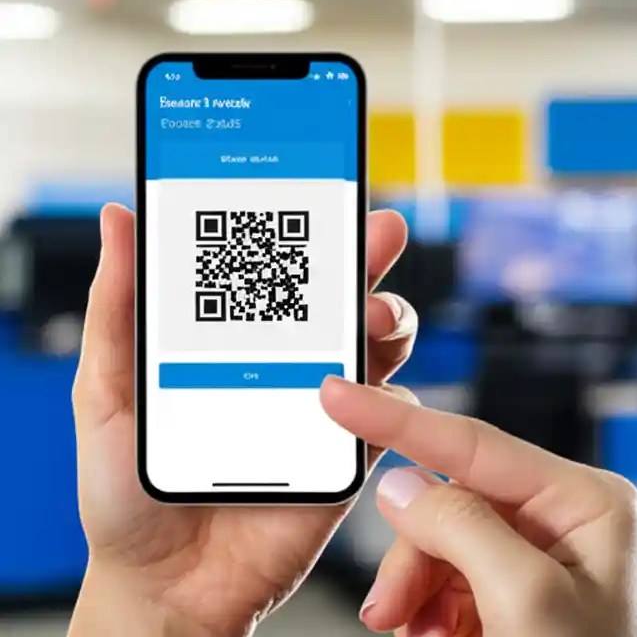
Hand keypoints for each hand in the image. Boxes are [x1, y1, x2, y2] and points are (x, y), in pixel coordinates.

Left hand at [69, 204, 419, 636]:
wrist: (165, 587)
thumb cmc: (128, 493)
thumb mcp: (106, 392)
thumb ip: (118, 310)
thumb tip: (121, 222)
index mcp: (234, 341)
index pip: (275, 269)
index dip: (302, 225)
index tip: (316, 189)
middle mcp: (288, 363)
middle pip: (340, 293)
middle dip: (367, 252)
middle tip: (376, 229)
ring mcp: (324, 406)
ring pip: (378, 343)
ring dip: (387, 316)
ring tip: (372, 315)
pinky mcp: (350, 454)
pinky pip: (390, 415)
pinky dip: (390, 396)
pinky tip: (364, 393)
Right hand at [318, 378, 636, 636]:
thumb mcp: (526, 602)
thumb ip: (462, 531)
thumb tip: (404, 486)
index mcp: (585, 502)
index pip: (477, 444)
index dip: (400, 421)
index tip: (342, 396)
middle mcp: (563, 521)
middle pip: (449, 503)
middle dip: (414, 558)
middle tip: (392, 612)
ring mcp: (537, 560)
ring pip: (439, 548)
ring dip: (417, 597)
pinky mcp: (513, 596)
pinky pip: (446, 585)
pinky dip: (429, 617)